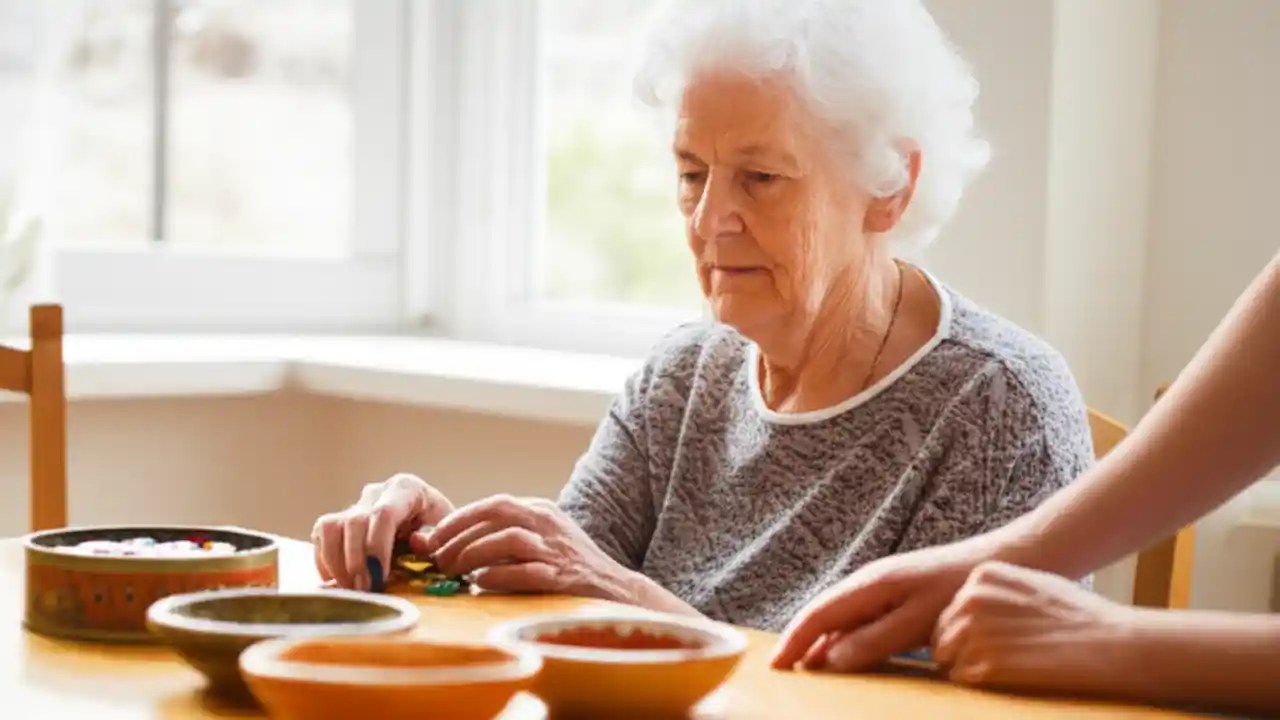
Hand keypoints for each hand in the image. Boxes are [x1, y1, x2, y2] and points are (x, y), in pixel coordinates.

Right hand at [311, 473, 454, 590]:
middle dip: (357, 560)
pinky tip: (340, 581)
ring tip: (351, 588)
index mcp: (407, 489)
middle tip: (365, 589)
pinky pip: (322, 536)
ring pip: (331, 527)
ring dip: (337, 562)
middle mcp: (377, 492)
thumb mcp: (449, 533)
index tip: (379, 575)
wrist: (431, 524)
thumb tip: (416, 543)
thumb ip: (437, 540)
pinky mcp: (340, 519)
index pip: (384, 513)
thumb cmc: (443, 531)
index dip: (378, 545)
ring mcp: (356, 504)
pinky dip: (326, 561)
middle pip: (355, 521)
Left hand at [421, 494, 634, 599]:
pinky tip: (480, 584)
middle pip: (496, 516)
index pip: (493, 504)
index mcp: (540, 510)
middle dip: (459, 536)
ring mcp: (557, 549)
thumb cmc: (566, 568)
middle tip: (437, 558)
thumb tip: (443, 546)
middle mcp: (548, 523)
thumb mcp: (536, 541)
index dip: (459, 519)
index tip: (434, 537)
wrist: (614, 590)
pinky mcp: (563, 576)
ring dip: (473, 554)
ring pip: (508, 539)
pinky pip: (524, 571)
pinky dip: (497, 576)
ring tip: (453, 571)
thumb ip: (496, 541)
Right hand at [772, 538, 989, 671]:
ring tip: (805, 669)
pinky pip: (860, 620)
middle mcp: (868, 583)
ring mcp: (883, 588)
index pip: (817, 615)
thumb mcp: (916, 621)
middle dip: (799, 641)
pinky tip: (845, 657)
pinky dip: (844, 639)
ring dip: (820, 641)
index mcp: (868, 585)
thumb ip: (872, 640)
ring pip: (840, 618)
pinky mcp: (899, 596)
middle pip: (822, 615)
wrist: (1002, 561)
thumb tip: (829, 661)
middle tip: (782, 673)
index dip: (793, 641)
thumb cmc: (960, 591)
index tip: (775, 667)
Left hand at [932, 561, 1141, 694]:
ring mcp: (976, 630)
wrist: (1113, 644)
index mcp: (982, 576)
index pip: (951, 610)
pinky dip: (979, 685)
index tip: (998, 641)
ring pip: (947, 659)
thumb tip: (968, 608)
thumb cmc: (1079, 618)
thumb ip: (996, 593)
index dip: (967, 633)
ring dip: (969, 669)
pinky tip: (1009, 680)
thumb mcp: (1032, 586)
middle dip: (962, 652)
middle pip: (943, 634)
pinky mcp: (984, 664)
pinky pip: (960, 679)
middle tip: (1000, 662)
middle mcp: (972, 598)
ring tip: (1007, 670)